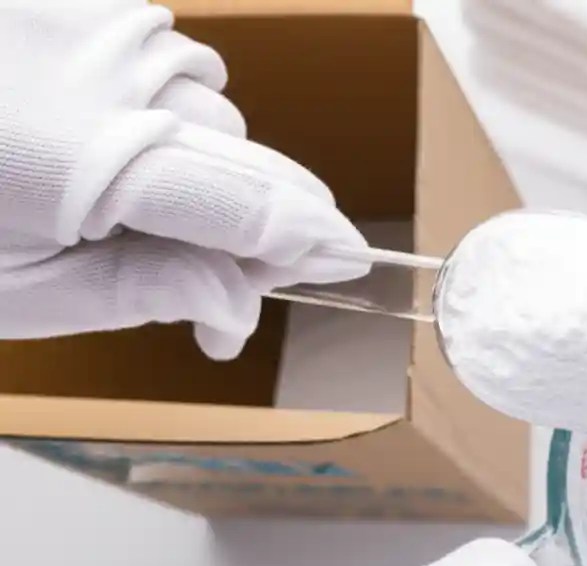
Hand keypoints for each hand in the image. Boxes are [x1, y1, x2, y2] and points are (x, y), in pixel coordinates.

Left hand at [0, 0, 367, 358]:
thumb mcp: (15, 293)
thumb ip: (142, 294)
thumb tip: (238, 300)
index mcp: (89, 161)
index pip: (252, 203)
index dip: (305, 239)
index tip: (339, 262)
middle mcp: (109, 74)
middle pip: (246, 156)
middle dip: (254, 223)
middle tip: (217, 281)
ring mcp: (95, 24)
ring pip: (211, 105)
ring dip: (205, 161)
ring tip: (132, 200)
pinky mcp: (82, 4)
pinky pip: (167, 57)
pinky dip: (163, 105)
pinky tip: (108, 135)